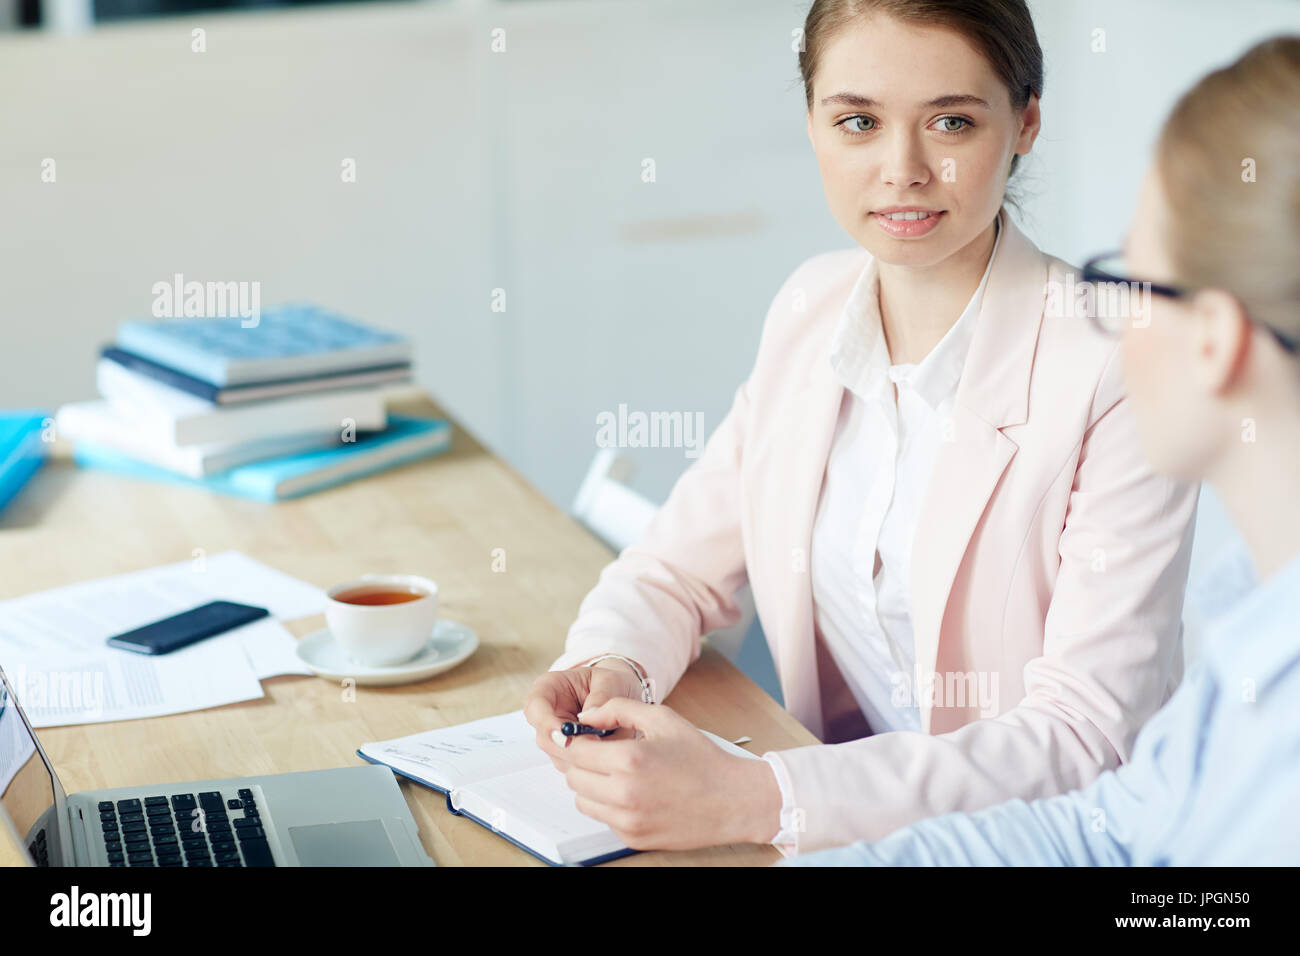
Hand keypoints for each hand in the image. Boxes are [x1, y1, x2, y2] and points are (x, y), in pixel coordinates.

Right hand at [523, 659, 642, 771]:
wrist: (617, 696)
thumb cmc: (609, 684)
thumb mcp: (610, 681)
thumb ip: (602, 696)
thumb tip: (590, 716)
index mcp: (548, 688)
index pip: (536, 707)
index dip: (547, 723)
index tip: (565, 733)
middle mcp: (546, 715)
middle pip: (545, 738)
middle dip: (571, 746)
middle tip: (596, 745)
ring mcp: (554, 738)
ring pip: (559, 756)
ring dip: (584, 756)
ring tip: (610, 743)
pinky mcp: (566, 756)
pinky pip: (573, 766)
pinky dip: (590, 764)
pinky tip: (608, 753)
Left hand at [559, 697, 782, 849]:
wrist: (732, 800)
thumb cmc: (701, 758)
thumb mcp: (663, 718)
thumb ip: (619, 709)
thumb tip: (587, 716)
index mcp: (629, 759)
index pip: (575, 751)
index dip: (576, 741)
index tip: (585, 738)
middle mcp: (624, 793)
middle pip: (572, 777)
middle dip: (581, 763)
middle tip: (602, 755)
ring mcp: (628, 820)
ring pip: (582, 801)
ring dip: (591, 786)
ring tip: (617, 774)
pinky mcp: (633, 837)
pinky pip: (603, 819)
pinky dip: (609, 806)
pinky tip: (632, 793)